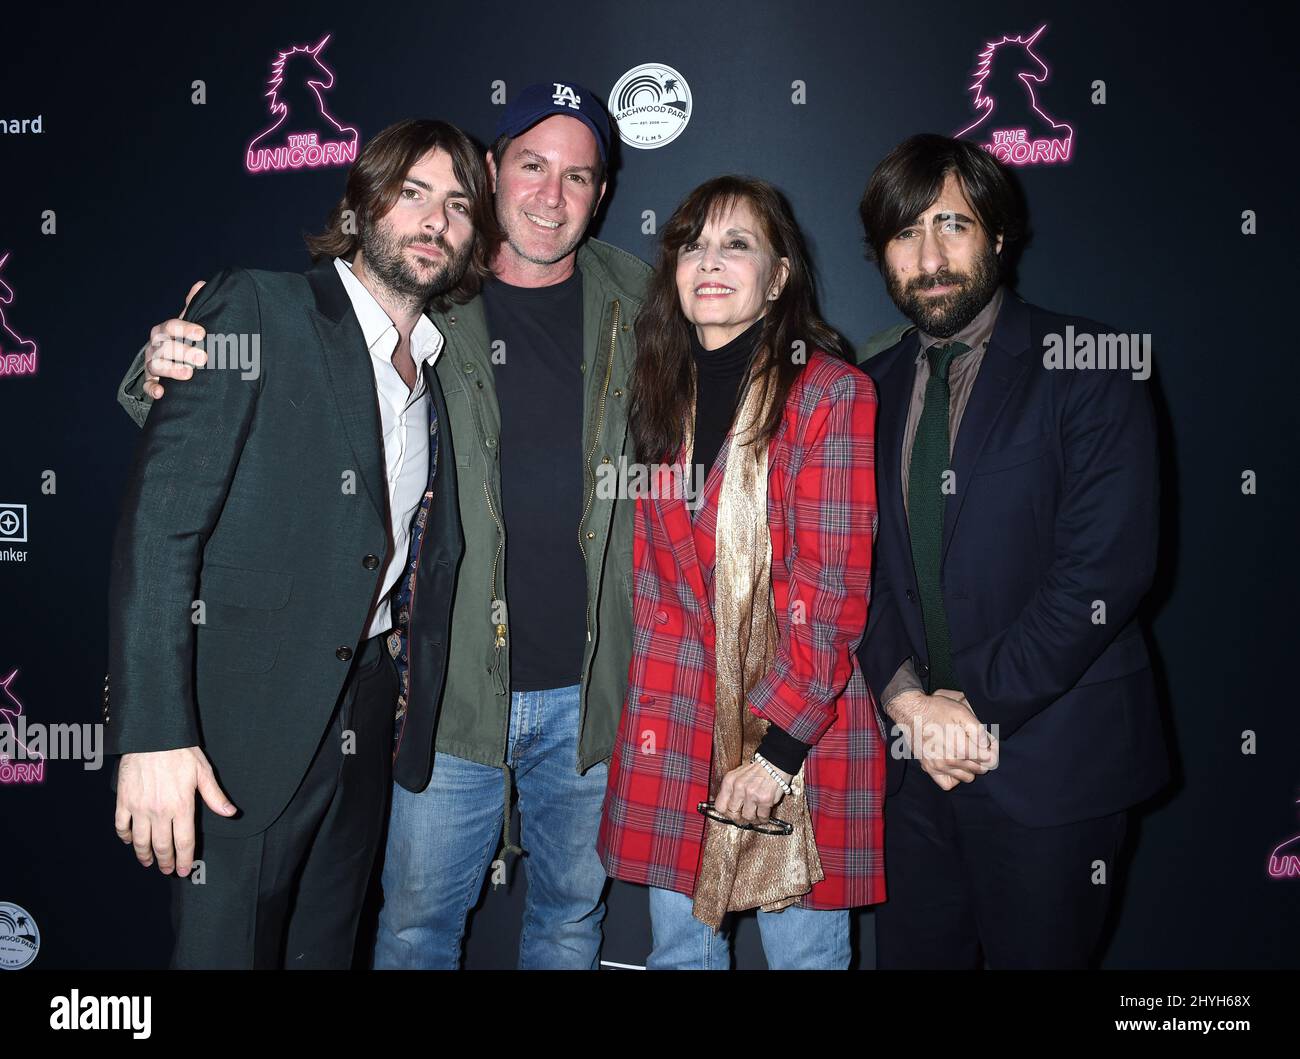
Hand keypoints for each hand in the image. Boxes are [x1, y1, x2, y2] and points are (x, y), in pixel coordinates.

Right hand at [114, 746, 235, 875]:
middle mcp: (160, 811)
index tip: (183, 870)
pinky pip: (121, 826)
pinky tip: (130, 841)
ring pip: (140, 841)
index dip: (184, 860)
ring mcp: (139, 808)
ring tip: (148, 862)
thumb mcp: (203, 772)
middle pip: (162, 846)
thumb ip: (215, 796)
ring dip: (144, 854)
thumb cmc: (180, 751)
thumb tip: (230, 813)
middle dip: (166, 861)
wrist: (152, 736)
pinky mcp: (124, 801)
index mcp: (181, 806)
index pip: (184, 842)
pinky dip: (125, 837)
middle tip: (167, 870)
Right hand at [142, 281, 206, 398]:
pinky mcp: (151, 381)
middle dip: (183, 352)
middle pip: (165, 347)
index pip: (171, 326)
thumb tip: (201, 284)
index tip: (202, 333)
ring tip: (189, 374)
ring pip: (156, 365)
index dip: (185, 328)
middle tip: (203, 357)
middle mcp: (155, 346)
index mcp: (164, 330)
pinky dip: (153, 389)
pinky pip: (148, 386)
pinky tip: (162, 393)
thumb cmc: (183, 340)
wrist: (170, 361)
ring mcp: (152, 364)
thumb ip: (194, 306)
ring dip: (171, 370)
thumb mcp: (188, 323)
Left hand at [715, 760, 791, 822]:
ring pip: (747, 817)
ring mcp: (752, 794)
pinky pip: (762, 817)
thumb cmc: (757, 769)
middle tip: (744, 818)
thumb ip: (731, 790)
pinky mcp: (765, 799)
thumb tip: (728, 807)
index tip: (731, 814)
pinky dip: (763, 818)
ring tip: (755, 816)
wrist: (775, 763)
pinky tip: (764, 815)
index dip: (726, 813)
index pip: (720, 806)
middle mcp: (739, 787)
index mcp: (729, 781)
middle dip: (739, 818)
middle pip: (733, 814)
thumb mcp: (738, 775)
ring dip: (752, 819)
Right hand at [886, 688, 998, 790]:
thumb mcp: (961, 712)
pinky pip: (948, 784)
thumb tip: (986, 745)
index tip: (986, 741)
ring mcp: (939, 767)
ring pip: (967, 778)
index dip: (992, 749)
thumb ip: (978, 730)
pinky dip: (954, 777)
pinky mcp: (929, 769)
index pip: (990, 760)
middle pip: (980, 770)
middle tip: (974, 744)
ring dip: (969, 767)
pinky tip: (953, 765)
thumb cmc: (937, 710)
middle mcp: (951, 761)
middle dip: (982, 758)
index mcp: (962, 748)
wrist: (911, 712)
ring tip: (964, 753)